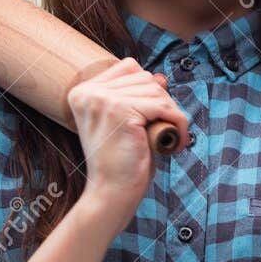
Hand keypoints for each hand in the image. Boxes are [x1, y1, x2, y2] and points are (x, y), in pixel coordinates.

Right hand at [66, 59, 189, 206]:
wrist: (110, 193)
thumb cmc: (120, 162)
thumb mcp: (126, 122)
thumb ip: (137, 97)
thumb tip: (160, 76)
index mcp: (81, 92)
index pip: (128, 68)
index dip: (147, 89)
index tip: (154, 116)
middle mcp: (87, 92)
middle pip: (144, 77)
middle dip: (162, 102)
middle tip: (165, 130)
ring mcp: (102, 99)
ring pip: (156, 90)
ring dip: (171, 113)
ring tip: (169, 138)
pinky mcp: (120, 110)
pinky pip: (163, 106)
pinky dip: (178, 122)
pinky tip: (177, 141)